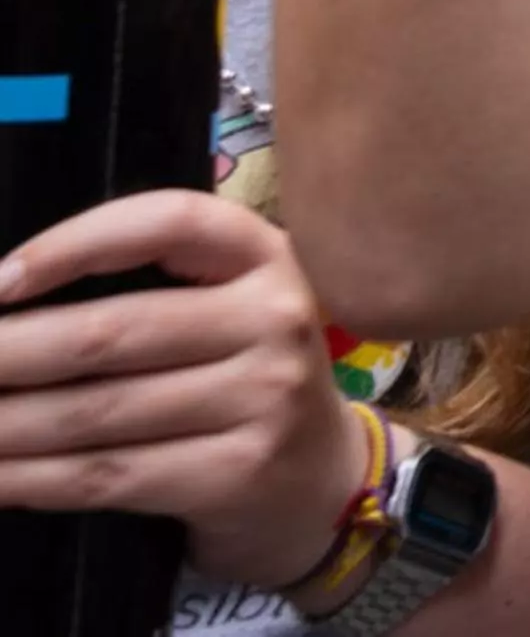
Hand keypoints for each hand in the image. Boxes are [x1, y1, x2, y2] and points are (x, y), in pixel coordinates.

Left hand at [0, 192, 368, 588]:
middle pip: (111, 333)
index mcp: (268, 258)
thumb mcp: (231, 314)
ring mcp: (265, 398)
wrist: (322, 483)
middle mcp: (277, 318)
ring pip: (95, 412)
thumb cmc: (246, 383)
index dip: (79, 242)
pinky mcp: (237, 472)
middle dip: (5, 355)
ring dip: (2, 424)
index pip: (171, 222)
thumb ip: (152, 294)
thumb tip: (8, 303)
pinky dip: (29, 478)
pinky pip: (106, 474)